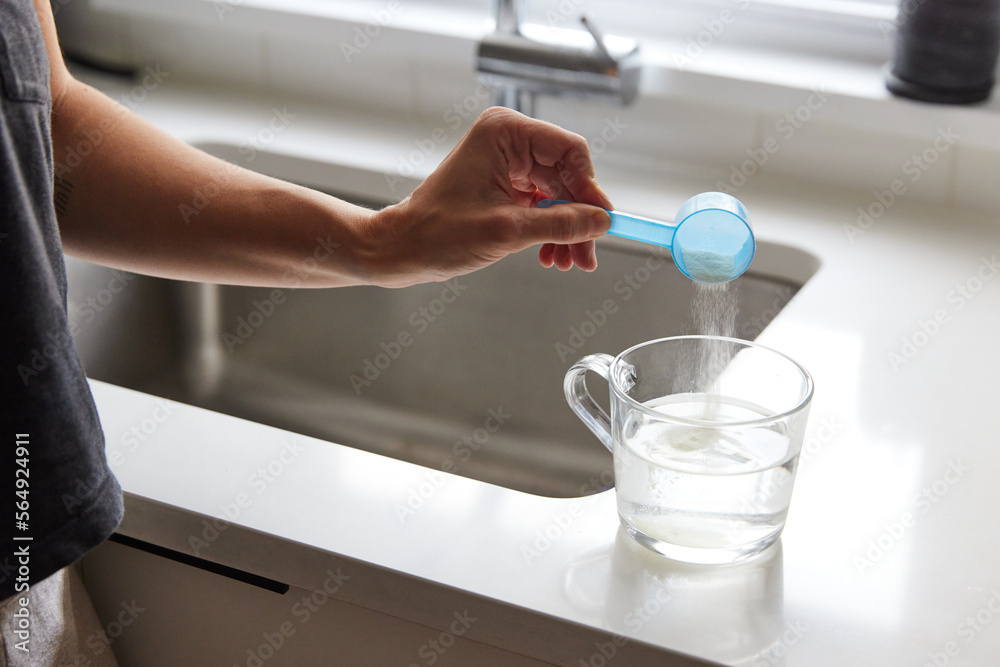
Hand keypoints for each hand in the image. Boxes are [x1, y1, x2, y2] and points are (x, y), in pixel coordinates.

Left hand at [362, 107, 612, 286]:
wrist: (401, 250)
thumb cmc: (438, 233)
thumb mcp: (508, 231)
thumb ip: (561, 224)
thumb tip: (602, 222)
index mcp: (505, 132)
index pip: (570, 151)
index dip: (590, 189)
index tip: (602, 223)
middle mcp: (508, 140)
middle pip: (567, 176)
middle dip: (578, 218)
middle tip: (588, 255)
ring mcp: (506, 163)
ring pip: (557, 194)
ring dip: (566, 229)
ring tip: (569, 262)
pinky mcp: (503, 186)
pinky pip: (541, 205)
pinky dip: (550, 230)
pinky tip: (552, 255)